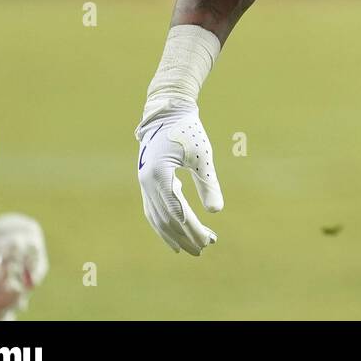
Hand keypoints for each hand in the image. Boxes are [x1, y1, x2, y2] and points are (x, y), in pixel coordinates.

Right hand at [135, 97, 222, 254]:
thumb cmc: (188, 131)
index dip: (192, 229)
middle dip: (185, 236)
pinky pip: (154, 209)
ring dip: (174, 234)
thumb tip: (216, 211)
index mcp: (159, 176)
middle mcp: (146, 183)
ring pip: (157, 217)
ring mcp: (143, 183)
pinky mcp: (147, 181)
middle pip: (166, 220)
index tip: (209, 241)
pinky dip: (165, 223)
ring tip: (192, 246)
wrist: (168, 112)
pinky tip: (178, 230)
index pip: (177, 212)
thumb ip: (208, 183)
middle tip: (204, 248)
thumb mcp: (202, 156)